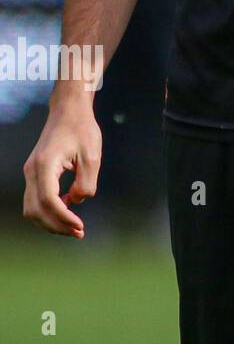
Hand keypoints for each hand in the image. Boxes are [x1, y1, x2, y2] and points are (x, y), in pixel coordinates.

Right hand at [22, 103, 101, 237]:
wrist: (68, 111)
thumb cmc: (82, 129)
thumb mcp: (92, 154)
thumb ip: (86, 182)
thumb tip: (77, 201)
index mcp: (45, 164)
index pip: (48, 200)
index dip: (62, 217)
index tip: (80, 226)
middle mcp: (32, 171)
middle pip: (35, 210)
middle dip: (56, 226)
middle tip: (79, 232)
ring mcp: (30, 173)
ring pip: (31, 209)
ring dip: (50, 222)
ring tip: (73, 228)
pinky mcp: (34, 174)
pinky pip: (35, 200)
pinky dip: (48, 211)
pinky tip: (68, 211)